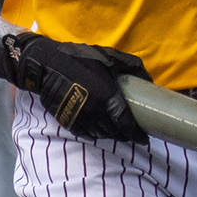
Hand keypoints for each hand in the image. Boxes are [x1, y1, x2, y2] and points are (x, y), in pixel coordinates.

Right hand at [12, 38, 149, 142]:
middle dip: (124, 134)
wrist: (47, 64)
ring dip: (110, 134)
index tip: (144, 139)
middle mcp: (94, 110)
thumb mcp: (109, 57)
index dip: (137, 134)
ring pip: (100, 134)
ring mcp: (80, 117)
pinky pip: (86, 134)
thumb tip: (149, 79)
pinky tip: (98, 128)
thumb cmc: (80, 59)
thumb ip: (131, 66)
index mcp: (107, 96)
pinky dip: (95, 134)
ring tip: (114, 129)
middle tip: (130, 131)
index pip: (126, 123)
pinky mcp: (67, 121)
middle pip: (114, 132)